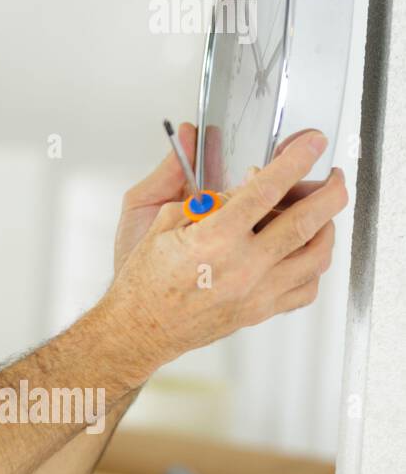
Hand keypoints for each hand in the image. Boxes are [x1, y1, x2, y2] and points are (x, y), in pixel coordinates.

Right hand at [98, 130, 347, 372]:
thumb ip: (199, 197)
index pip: (267, 189)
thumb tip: (223, 174)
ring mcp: (258, 292)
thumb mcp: (159, 224)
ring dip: (327, 226)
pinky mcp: (262, 311)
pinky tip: (303, 252)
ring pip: (317, 255)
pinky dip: (314, 265)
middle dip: (329, 191)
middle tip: (332, 177)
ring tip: (320, 213)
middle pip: (307, 221)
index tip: (311, 144)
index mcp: (215, 239)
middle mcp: (243, 266)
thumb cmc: (145, 282)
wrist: (140, 328)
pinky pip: (307, 288)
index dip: (295, 160)